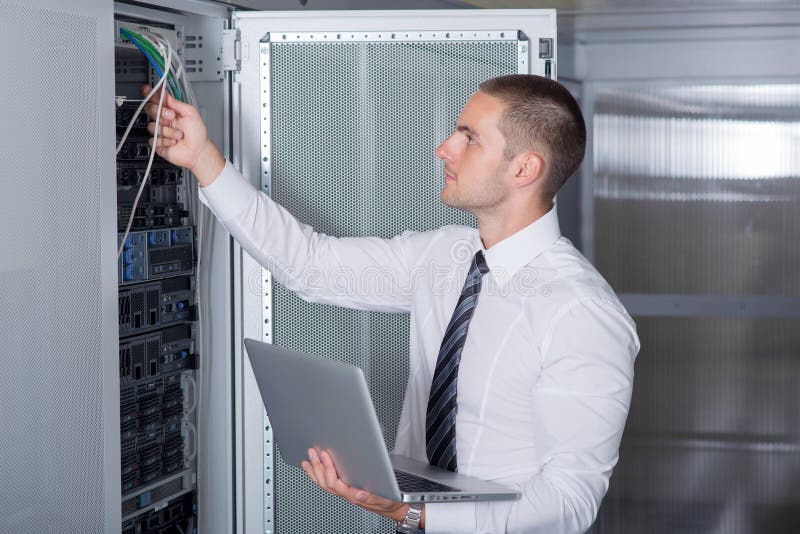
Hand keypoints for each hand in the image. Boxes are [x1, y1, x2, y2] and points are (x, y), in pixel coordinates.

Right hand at [141, 84, 224, 186]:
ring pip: (152, 126)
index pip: (156, 100)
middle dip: (160, 112)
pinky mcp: (158, 144)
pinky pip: (153, 139)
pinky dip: (165, 141)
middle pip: (150, 110)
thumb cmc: (197, 134)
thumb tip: (165, 94)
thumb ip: (177, 103)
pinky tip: (173, 142)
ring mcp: (160, 132)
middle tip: (172, 117)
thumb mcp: (190, 113)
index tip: (147, 89)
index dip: (150, 93)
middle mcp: (164, 120)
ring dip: (168, 131)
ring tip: (179, 135)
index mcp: (171, 111)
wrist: (198, 151)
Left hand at [301, 448, 421, 524]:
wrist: (393, 508)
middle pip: (325, 482)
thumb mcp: (384, 499)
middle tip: (312, 452)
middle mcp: (346, 495)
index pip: (334, 483)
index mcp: (353, 496)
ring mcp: (344, 493)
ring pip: (324, 484)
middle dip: (317, 467)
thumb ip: (371, 497)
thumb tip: (359, 493)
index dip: (327, 469)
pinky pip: (328, 484)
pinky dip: (319, 475)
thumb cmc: (389, 502)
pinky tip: (316, 469)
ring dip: (315, 471)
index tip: (324, 455)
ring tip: (308, 460)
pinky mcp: (346, 490)